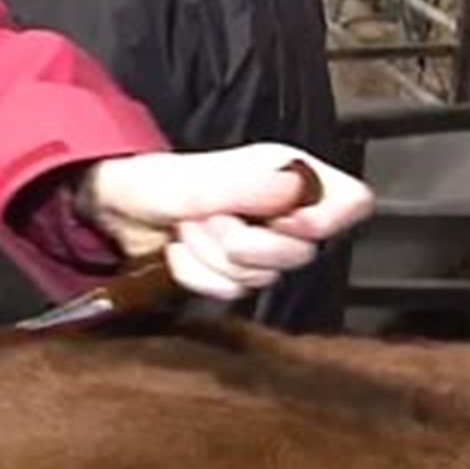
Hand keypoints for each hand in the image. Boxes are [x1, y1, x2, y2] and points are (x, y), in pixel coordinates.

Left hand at [80, 143, 374, 299]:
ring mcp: (260, 244)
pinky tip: (181, 253)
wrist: (118, 207)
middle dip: (245, 243)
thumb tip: (295, 188)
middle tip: (209, 219)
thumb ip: (248, 188)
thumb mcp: (200, 181)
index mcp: (287, 174)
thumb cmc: (158, 180)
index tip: (287, 220)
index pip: (351, 201)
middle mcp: (282, 209)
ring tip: (188, 228)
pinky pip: (231, 294)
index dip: (328, 218)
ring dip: (213, 257)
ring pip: (263, 279)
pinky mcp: (234, 273)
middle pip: (303, 253)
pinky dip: (197, 276)